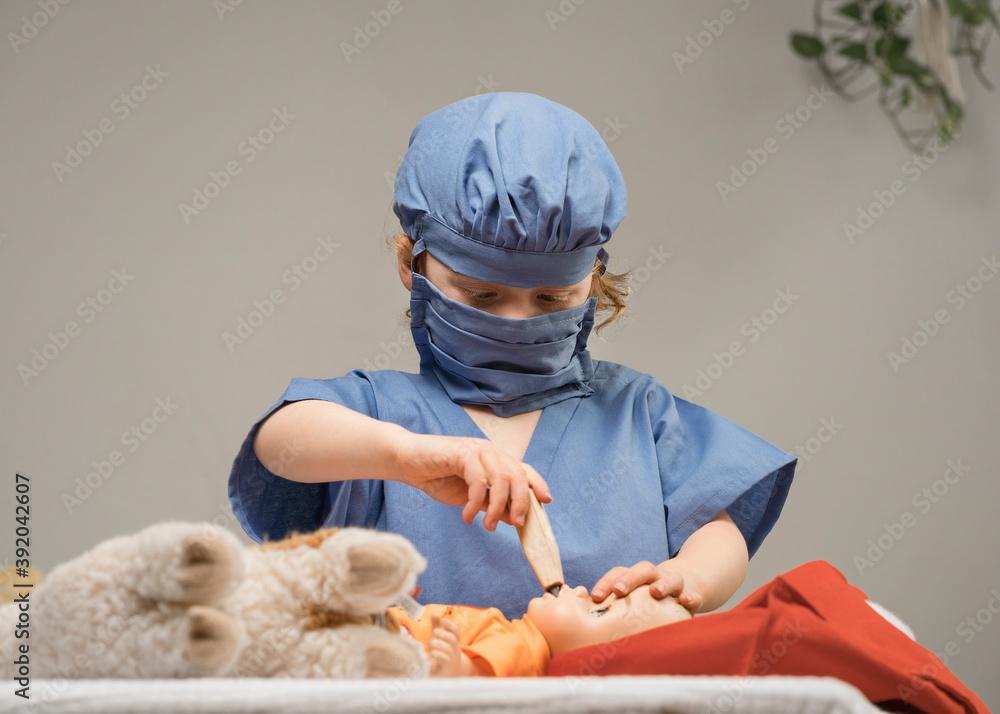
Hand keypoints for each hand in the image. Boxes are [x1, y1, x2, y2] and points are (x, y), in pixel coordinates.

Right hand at [392, 432, 550, 530]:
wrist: (409, 463)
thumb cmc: (438, 477)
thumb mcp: (470, 498)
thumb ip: (492, 504)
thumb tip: (515, 518)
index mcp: (495, 461)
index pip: (524, 470)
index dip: (537, 485)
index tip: (546, 502)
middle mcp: (491, 453)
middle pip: (518, 475)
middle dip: (522, 502)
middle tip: (517, 524)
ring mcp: (477, 451)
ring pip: (501, 478)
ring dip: (498, 507)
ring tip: (487, 525)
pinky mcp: (462, 453)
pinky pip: (478, 480)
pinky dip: (475, 503)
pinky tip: (467, 516)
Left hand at [427, 614, 463, 676]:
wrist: (445, 674)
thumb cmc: (441, 653)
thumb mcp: (438, 639)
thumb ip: (437, 627)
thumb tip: (435, 614)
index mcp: (453, 641)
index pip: (455, 631)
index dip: (450, 625)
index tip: (443, 621)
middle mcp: (455, 650)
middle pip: (452, 639)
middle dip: (443, 634)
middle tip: (434, 633)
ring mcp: (452, 659)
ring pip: (448, 649)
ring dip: (438, 644)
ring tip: (431, 645)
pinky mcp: (446, 668)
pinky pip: (445, 659)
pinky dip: (437, 654)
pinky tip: (431, 654)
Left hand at [590, 561, 706, 613]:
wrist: (686, 586)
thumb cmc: (649, 598)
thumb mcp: (633, 600)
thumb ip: (614, 609)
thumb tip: (587, 629)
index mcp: (635, 576)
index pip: (618, 573)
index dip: (606, 582)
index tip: (595, 596)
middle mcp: (654, 577)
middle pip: (642, 570)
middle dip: (629, 579)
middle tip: (619, 591)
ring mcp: (674, 584)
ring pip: (670, 578)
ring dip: (662, 584)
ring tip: (656, 592)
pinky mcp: (691, 595)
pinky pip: (693, 595)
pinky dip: (691, 597)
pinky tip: (687, 600)